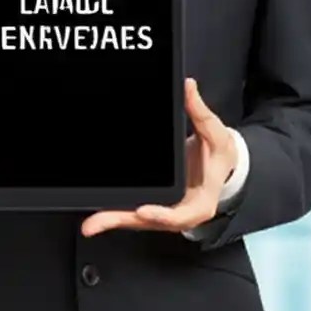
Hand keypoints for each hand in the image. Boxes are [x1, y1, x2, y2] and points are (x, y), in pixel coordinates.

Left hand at [81, 78, 238, 236]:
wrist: (221, 166)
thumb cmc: (218, 154)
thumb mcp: (214, 132)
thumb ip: (199, 111)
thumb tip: (187, 86)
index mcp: (201, 202)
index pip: (183, 215)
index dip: (163, 216)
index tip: (144, 211)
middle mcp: (181, 212)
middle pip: (151, 222)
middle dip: (123, 220)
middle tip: (96, 222)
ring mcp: (165, 212)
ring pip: (137, 221)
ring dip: (112, 220)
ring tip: (90, 224)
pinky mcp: (153, 206)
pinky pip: (132, 212)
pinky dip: (114, 213)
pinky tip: (95, 214)